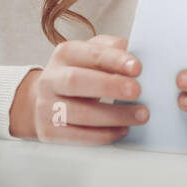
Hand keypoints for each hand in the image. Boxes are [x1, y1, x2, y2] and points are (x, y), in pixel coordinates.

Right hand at [10, 34, 147, 143]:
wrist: (47, 99)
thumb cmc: (81, 74)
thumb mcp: (94, 55)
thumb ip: (115, 50)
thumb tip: (138, 59)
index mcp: (65, 54)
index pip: (90, 54)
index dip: (114, 60)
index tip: (137, 68)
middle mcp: (51, 79)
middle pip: (75, 81)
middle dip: (109, 86)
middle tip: (136, 91)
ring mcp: (46, 106)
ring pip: (79, 112)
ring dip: (113, 115)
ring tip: (140, 115)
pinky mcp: (48, 130)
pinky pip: (77, 136)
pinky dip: (103, 134)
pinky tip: (122, 130)